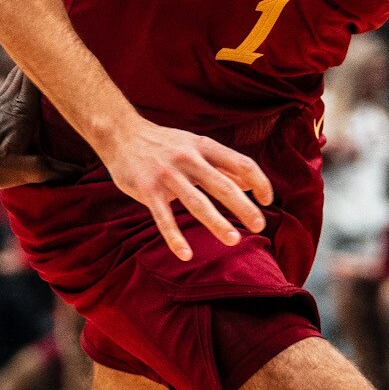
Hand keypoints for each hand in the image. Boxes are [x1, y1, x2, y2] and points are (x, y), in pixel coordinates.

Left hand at [0, 65, 84, 189]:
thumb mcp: (28, 171)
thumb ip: (56, 170)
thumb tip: (82, 172)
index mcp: (24, 109)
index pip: (38, 73)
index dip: (51, 61)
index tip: (66, 54)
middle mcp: (10, 99)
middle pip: (27, 68)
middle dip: (41, 60)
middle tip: (59, 57)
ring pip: (15, 76)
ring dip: (29, 71)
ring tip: (44, 71)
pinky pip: (6, 89)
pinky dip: (17, 85)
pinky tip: (21, 96)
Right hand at [103, 114, 272, 260]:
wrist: (121, 134)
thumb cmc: (164, 144)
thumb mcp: (196, 146)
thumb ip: (223, 165)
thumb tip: (252, 185)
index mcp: (204, 147)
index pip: (241, 163)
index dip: (259, 181)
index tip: (267, 201)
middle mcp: (188, 159)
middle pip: (222, 184)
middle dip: (243, 206)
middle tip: (260, 225)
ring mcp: (167, 176)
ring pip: (196, 202)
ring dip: (216, 222)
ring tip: (233, 240)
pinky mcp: (148, 191)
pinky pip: (163, 218)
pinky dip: (175, 238)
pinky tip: (186, 255)